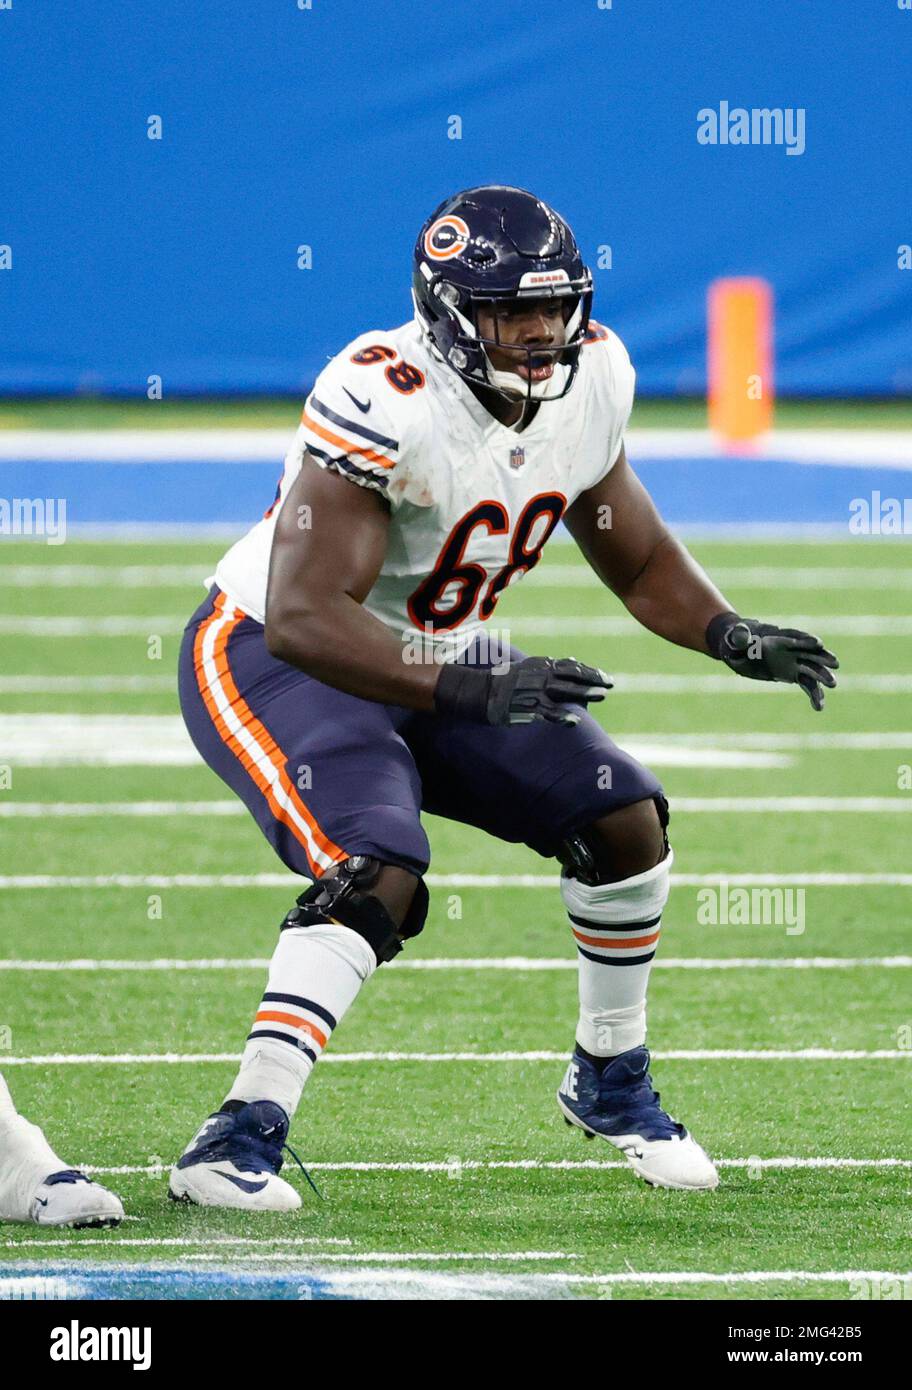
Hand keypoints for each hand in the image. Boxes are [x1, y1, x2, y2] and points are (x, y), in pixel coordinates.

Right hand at [435, 656, 612, 726]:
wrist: (478, 691)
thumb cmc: (504, 681)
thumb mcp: (528, 667)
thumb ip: (551, 666)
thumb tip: (572, 660)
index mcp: (540, 666)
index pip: (570, 666)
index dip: (589, 671)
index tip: (605, 677)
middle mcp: (539, 675)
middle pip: (571, 675)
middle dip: (592, 679)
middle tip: (610, 684)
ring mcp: (533, 691)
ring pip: (563, 691)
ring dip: (583, 693)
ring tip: (601, 696)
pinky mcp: (525, 707)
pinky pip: (547, 712)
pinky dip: (561, 716)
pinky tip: (575, 721)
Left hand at [707, 612, 838, 710]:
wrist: (739, 648)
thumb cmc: (735, 642)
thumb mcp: (734, 640)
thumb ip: (739, 638)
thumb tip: (742, 635)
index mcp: (777, 637)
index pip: (793, 637)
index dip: (804, 639)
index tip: (817, 643)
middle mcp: (790, 648)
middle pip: (809, 651)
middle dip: (821, 656)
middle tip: (835, 663)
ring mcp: (794, 661)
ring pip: (812, 669)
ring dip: (822, 676)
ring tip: (832, 684)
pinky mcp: (794, 674)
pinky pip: (807, 684)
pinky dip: (813, 694)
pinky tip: (819, 707)